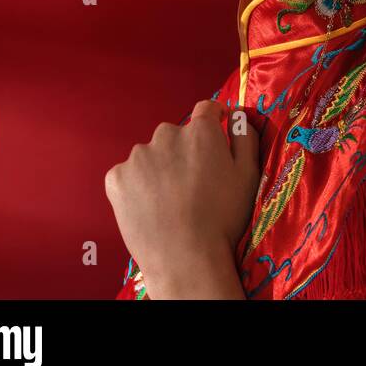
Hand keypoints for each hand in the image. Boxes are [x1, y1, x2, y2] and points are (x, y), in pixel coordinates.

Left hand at [105, 100, 260, 297]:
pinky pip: (129, 174)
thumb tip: (237, 117)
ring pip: (151, 155)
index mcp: (201, 131)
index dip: (214, 119)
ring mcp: (137, 156)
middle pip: (177, 134)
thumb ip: (245, 138)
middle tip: (192, 183)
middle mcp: (166, 135)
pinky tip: (150, 207)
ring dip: (160, 168)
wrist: (184, 257)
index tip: (215, 135)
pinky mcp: (116, 178)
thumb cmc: (223, 217)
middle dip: (184, 150)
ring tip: (169, 200)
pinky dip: (137, 185)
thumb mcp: (249, 175)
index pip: (207, 109)